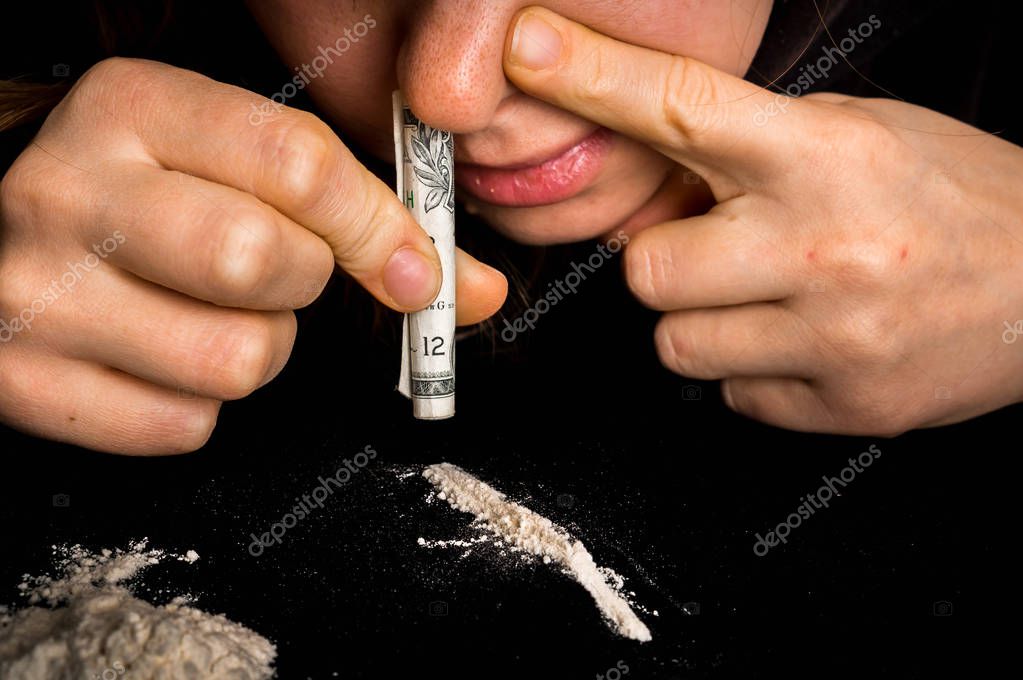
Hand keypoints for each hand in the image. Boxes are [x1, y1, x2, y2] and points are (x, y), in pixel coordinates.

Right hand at [0, 58, 506, 453]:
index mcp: (135, 108)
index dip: (379, 228)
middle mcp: (70, 193)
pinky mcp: (25, 383)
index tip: (410, 267)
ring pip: (235, 361)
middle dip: (305, 284)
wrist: (0, 222)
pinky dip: (200, 402)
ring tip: (213, 314)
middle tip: (278, 275)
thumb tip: (475, 293)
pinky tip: (164, 356)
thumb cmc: (149, 192)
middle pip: (262, 263)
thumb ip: (363, 215)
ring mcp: (34, 293)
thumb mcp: (236, 160)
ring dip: (258, 349)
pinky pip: (183, 425)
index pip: (298, 165)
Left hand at [504, 8, 1022, 434]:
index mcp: (824, 155)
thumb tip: (648, 156)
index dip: (594, 77)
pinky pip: (731, 395)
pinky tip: (801, 337)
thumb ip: (751, 147)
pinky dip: (751, 369)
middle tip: (715, 247)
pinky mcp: (841, 405)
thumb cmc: (956, 199)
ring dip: (703, 320)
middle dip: (663, 261)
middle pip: (646, 268)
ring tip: (766, 296)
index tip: (530, 51)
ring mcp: (833, 336)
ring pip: (676, 344)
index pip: (683, 107)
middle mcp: (823, 245)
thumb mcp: (857, 135)